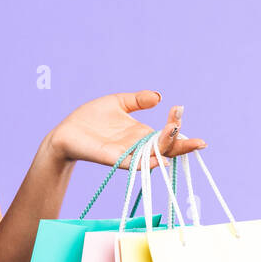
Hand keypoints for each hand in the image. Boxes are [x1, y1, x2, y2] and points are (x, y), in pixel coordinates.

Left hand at [48, 90, 206, 169]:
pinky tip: (161, 158)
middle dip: (183, 143)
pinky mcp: (115, 160)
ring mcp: (129, 154)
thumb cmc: (91, 117)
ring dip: (167, 145)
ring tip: (174, 130)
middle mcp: (139, 145)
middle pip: (168, 148)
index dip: (179, 126)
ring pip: (155, 155)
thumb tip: (159, 97)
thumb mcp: (118, 102)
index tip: (180, 110)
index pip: (168, 134)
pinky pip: (135, 164)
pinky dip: (149, 162)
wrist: (67, 131)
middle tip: (193, 134)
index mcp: (142, 133)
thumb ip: (138, 100)